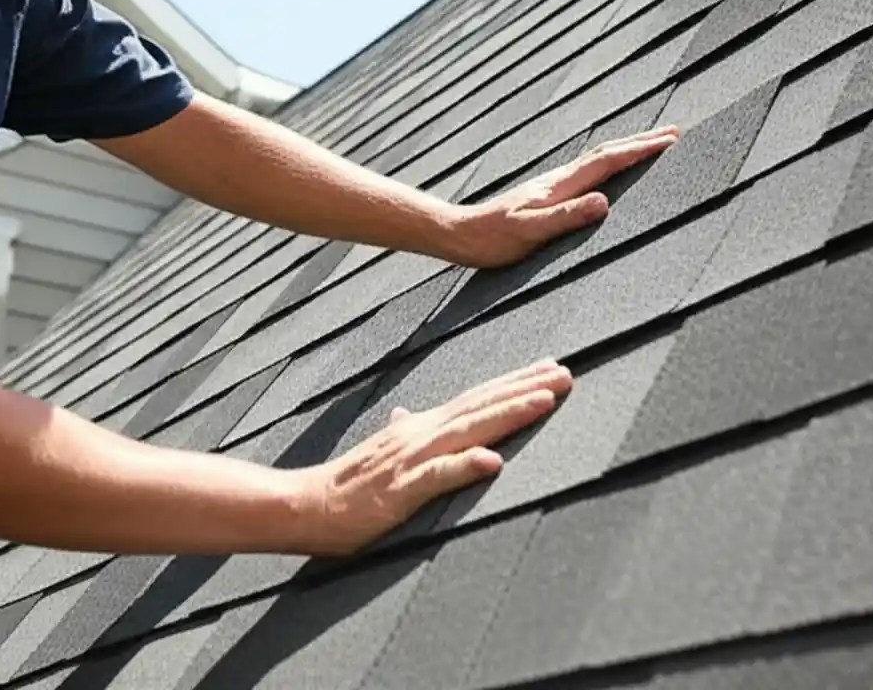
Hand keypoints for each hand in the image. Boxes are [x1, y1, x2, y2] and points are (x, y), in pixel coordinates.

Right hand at [291, 359, 572, 554]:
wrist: (307, 504)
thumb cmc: (347, 485)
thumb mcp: (380, 451)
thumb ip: (401, 430)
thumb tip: (405, 412)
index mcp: (420, 428)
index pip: (475, 398)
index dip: (513, 383)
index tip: (549, 368)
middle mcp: (420, 435)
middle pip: (480, 406)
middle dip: (524, 388)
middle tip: (565, 373)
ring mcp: (411, 460)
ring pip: (467, 431)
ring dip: (506, 415)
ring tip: (544, 401)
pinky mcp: (400, 490)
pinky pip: (436, 476)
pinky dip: (464, 466)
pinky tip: (492, 461)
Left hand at [437, 126, 680, 267]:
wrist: (460, 236)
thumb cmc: (491, 239)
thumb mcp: (528, 232)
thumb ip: (565, 218)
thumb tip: (603, 202)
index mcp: (559, 186)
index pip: (607, 161)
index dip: (639, 150)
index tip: (669, 140)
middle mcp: (557, 180)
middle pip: (605, 153)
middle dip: (639, 142)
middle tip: (671, 134)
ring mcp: (552, 186)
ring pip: (596, 161)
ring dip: (624, 151)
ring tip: (648, 146)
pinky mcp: (546, 197)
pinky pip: (586, 174)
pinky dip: (606, 166)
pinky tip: (606, 175)